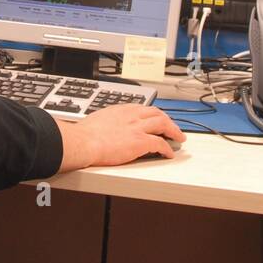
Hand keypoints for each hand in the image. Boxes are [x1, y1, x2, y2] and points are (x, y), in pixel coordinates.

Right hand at [56, 104, 184, 170]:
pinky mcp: (141, 142)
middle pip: (157, 113)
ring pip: (164, 125)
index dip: (152, 114)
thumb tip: (102, 128)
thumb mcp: (97, 120)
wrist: (83, 141)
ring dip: (174, 131)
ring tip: (179, 138)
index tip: (155, 119)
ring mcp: (138, 128)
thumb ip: (105, 123)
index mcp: (121, 109)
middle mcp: (132, 116)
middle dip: (168, 120)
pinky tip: (169, 154)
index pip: (143, 108)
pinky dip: (167, 149)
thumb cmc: (84, 134)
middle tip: (173, 127)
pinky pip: (160, 144)